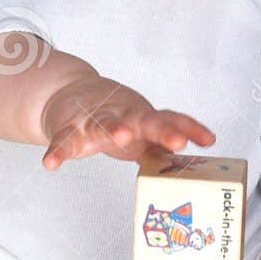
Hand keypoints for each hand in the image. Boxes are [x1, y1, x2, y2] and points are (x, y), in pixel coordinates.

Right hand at [39, 76, 214, 170]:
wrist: (70, 95)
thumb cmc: (113, 117)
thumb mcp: (141, 128)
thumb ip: (161, 144)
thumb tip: (190, 164)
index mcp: (142, 116)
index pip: (171, 120)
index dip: (190, 129)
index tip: (209, 140)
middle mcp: (121, 114)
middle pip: (144, 120)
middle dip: (161, 130)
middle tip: (176, 141)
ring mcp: (94, 119)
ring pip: (104, 123)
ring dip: (113, 128)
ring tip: (121, 135)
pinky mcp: (68, 128)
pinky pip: (62, 141)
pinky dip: (57, 152)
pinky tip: (52, 163)